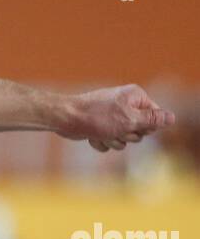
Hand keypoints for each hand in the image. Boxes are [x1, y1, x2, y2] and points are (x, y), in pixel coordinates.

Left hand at [58, 85, 174, 151]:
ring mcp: (112, 116)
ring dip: (113, 141)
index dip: (145, 127)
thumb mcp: (129, 120)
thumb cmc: (97, 117)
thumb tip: (172, 118)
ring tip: (102, 133)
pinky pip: (109, 142)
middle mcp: (126, 104)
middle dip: (127, 135)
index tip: (132, 126)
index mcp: (136, 97)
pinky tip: (92, 136)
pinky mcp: (101, 126)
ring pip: (123, 139)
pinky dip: (101, 142)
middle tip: (115, 130)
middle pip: (139, 131)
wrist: (67, 119)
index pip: (154, 117)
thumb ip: (152, 120)